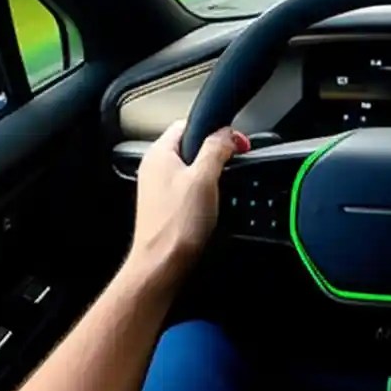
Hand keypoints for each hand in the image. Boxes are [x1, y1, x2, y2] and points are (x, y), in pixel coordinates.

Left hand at [130, 120, 249, 278]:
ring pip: (193, 169)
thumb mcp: (204, 178)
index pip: (188, 124)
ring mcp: (160, 189)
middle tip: (231, 168)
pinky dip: (205, 193)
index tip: (235, 144)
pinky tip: (213, 207)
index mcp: (159, 154)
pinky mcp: (167, 207)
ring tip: (221, 190)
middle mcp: (155, 168)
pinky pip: (191, 189)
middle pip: (193, 147)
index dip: (215, 129)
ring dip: (212, 176)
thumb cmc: (175, 225)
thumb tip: (228, 134)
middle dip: (216, 154)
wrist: (162, 266)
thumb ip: (217, 149)